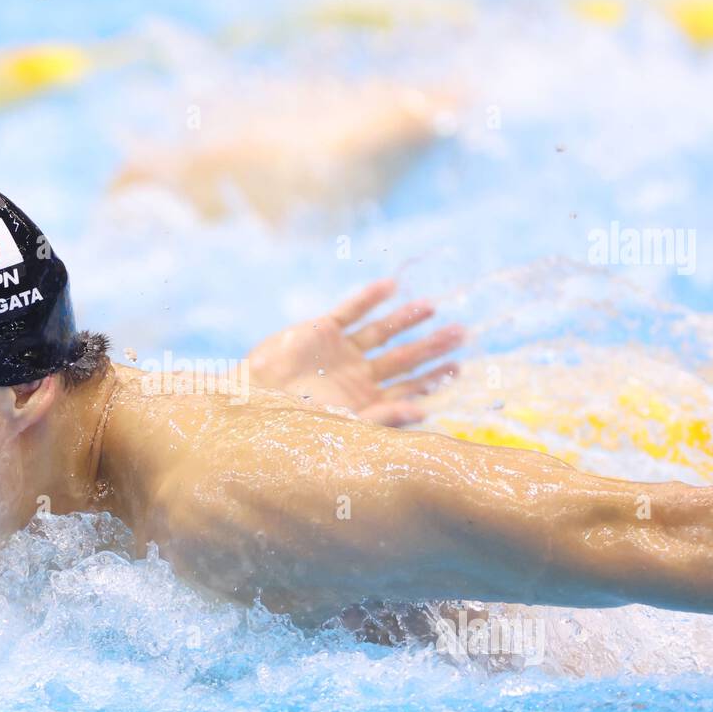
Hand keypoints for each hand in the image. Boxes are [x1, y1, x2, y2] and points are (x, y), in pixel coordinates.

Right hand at [244, 278, 463, 425]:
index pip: (408, 388)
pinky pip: (350, 311)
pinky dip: (369, 298)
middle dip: (431, 346)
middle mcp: (358, 375)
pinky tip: (391, 286)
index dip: (433, 378)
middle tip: (461, 333)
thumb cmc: (295, 426)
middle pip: (403, 358)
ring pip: (382, 331)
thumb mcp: (344, 426)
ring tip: (432, 306)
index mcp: (366, 401)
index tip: (458, 368)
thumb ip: (384, 416)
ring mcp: (341, 352)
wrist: (251, 404)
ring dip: (406, 318)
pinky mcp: (320, 331)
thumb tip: (425, 413)